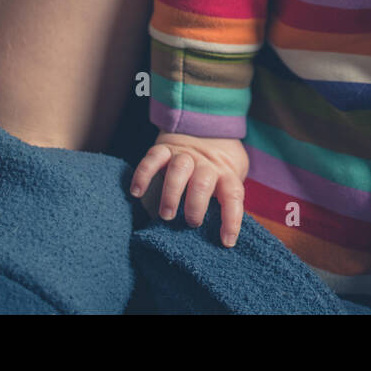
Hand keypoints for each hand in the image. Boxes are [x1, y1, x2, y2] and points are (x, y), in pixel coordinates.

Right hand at [129, 131, 249, 246]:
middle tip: (191, 223)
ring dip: (172, 193)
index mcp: (226, 172)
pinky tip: (137, 192)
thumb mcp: (231, 177)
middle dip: (196, 206)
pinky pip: (153, 158)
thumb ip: (226, 199)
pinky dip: (143, 174)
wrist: (205, 129)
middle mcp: (206, 163)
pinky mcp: (165, 148)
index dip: (232, 219)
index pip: (233, 195)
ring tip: (167, 215)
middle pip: (203, 182)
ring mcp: (185, 154)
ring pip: (179, 169)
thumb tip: (225, 235)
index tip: (227, 242)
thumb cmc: (218, 165)